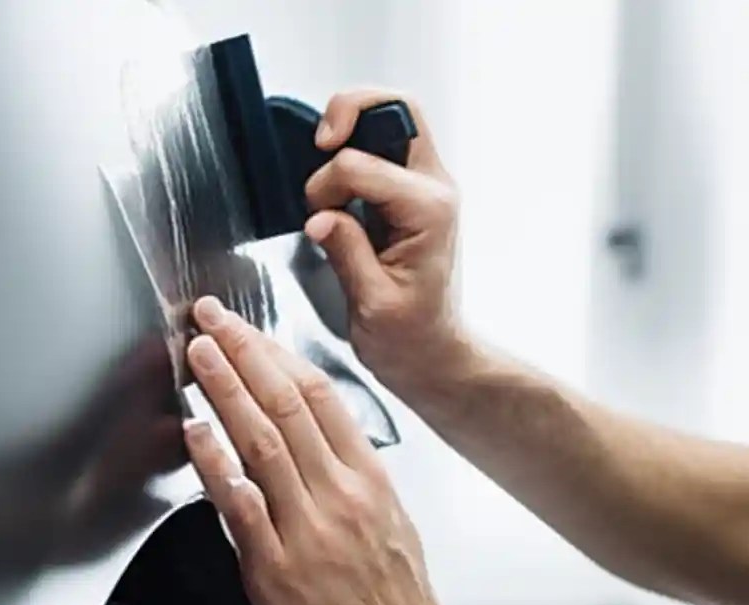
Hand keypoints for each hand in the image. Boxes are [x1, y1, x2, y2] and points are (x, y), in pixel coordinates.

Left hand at [181, 295, 459, 604]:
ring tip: (198, 354)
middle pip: (287, 404)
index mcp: (371, 480)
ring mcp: (309, 528)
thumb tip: (318, 447)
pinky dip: (213, 462)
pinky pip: (240, 502)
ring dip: (224, 389)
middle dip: (244, 352)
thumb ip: (352, 482)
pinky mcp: (277, 567)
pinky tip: (194, 432)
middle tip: (212, 319)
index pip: (322, 396)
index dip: (279, 354)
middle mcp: (341, 495)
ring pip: (262, 440)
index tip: (251, 329)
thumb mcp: (391, 526)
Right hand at [304, 89, 465, 398]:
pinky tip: (334, 183)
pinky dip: (350, 150)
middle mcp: (433, 188)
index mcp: (427, 211)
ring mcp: (423, 186)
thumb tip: (319, 216)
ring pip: (389, 119)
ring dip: (349, 128)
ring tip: (325, 164)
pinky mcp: (407, 193)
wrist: (432, 353)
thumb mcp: (373, 304)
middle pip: (397, 108)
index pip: (361, 166)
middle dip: (350, 111)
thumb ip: (347, 253)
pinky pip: (380, 146)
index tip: (316, 219)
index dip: (325, 186)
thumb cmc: (409, 337)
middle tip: (319, 144)